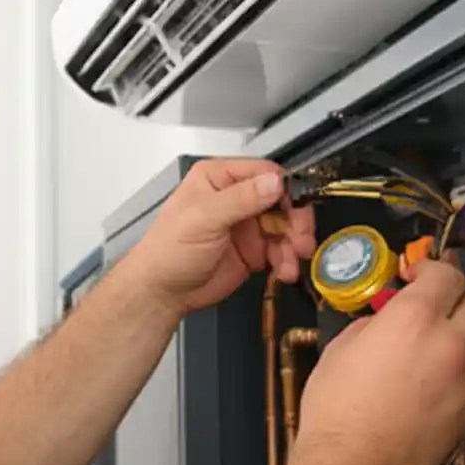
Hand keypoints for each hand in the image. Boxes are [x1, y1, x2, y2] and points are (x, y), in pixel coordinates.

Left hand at [126, 158, 315, 314]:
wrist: (162, 292)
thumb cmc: (168, 249)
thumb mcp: (204, 218)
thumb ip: (241, 198)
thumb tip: (273, 182)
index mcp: (219, 178)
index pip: (263, 173)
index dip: (284, 189)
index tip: (296, 207)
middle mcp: (235, 198)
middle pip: (280, 200)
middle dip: (295, 220)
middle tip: (302, 238)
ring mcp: (246, 224)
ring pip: (285, 227)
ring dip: (294, 244)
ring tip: (291, 261)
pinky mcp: (253, 250)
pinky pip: (280, 250)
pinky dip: (287, 260)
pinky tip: (284, 271)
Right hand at [282, 256, 464, 464]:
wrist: (352, 462)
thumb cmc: (337, 404)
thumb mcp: (343, 345)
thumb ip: (376, 322)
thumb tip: (388, 318)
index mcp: (415, 318)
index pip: (448, 274)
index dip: (432, 267)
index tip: (417, 274)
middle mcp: (452, 343)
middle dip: (455, 298)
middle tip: (432, 306)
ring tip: (438, 343)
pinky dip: (463, 370)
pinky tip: (437, 381)